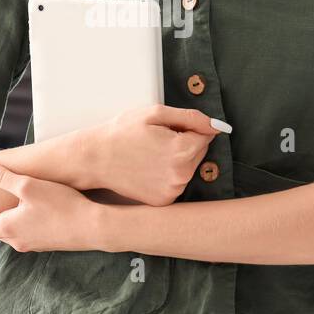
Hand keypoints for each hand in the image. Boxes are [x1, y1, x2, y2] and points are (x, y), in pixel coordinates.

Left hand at [0, 161, 102, 251]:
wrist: (93, 227)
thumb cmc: (59, 205)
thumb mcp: (27, 186)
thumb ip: (0, 177)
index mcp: (7, 227)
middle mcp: (18, 240)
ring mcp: (35, 244)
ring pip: (14, 233)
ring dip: (6, 225)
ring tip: (4, 214)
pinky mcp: (51, 243)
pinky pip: (30, 234)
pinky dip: (24, 225)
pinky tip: (33, 215)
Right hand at [85, 104, 225, 205]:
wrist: (96, 159)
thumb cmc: (123, 133)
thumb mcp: (155, 113)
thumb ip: (192, 117)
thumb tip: (217, 126)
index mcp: (182, 151)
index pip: (206, 135)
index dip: (187, 128)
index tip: (166, 130)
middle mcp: (181, 175)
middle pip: (199, 152)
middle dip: (184, 144)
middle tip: (156, 141)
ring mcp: (173, 191)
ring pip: (189, 168)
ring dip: (178, 160)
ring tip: (151, 155)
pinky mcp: (165, 200)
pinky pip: (177, 182)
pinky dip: (169, 175)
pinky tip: (149, 169)